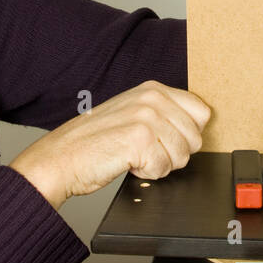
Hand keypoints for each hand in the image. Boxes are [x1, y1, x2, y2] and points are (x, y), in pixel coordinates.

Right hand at [9, 80, 211, 208]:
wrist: (60, 158)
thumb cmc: (94, 142)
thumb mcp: (133, 114)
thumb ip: (165, 113)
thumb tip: (197, 127)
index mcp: (153, 89)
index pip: (202, 113)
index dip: (187, 135)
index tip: (166, 139)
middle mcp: (152, 98)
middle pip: (195, 138)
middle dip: (174, 153)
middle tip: (145, 151)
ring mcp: (147, 117)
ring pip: (182, 156)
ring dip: (159, 164)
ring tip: (133, 155)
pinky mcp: (140, 139)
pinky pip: (164, 168)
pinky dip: (147, 173)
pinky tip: (127, 162)